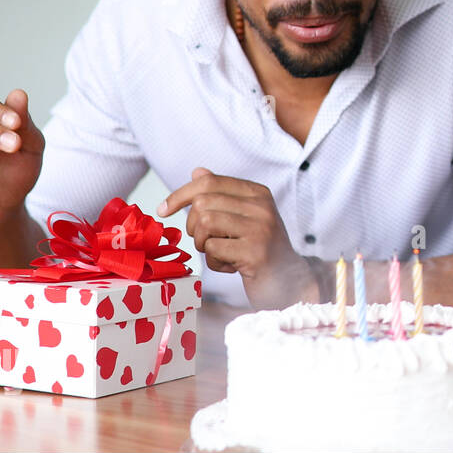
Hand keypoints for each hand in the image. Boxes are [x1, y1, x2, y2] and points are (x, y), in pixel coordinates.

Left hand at [159, 167, 310, 307]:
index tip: (163, 210)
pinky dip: (213, 262)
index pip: (209, 182)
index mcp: (258, 193)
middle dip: (193, 226)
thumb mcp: (244, 217)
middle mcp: (262, 207)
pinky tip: (231, 266)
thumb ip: (222, 195)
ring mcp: (261, 229)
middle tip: (205, 241)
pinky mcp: (255, 253)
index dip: (180, 194)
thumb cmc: (260, 249)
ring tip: (219, 253)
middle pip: (202, 203)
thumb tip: (197, 171)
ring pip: (204, 224)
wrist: (289, 281)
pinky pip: (212, 250)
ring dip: (202, 244)